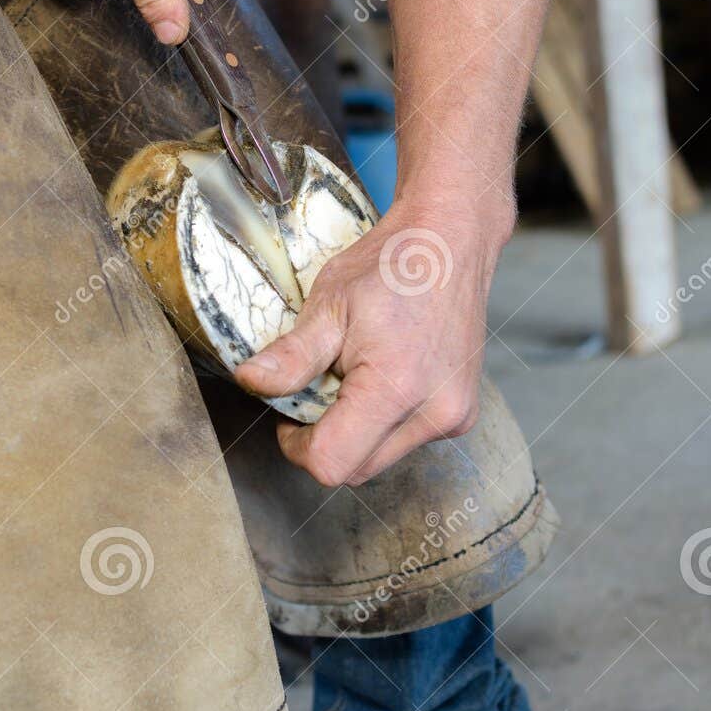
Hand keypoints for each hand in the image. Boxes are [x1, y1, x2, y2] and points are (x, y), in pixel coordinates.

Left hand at [234, 197, 509, 486]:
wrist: (450, 241)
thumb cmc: (391, 266)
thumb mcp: (330, 306)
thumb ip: (292, 356)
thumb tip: (249, 382)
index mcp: (397, 388)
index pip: (332, 462)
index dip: (299, 446)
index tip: (292, 412)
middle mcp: (434, 414)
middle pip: (356, 469)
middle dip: (326, 440)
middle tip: (319, 389)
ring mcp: (454, 418)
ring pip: (380, 459)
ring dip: (354, 433)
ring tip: (354, 377)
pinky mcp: (461, 415)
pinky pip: (406, 441)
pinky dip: (382, 423)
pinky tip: (383, 378)